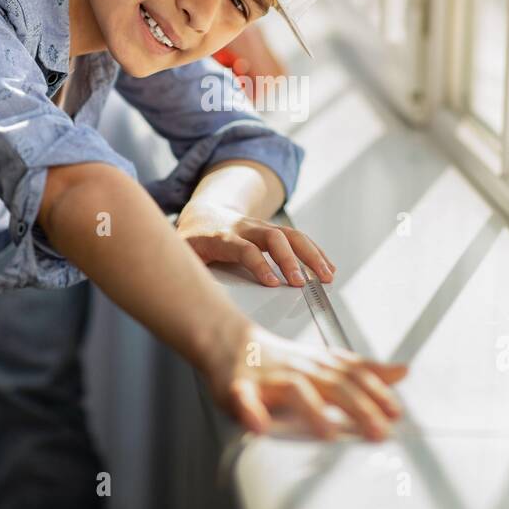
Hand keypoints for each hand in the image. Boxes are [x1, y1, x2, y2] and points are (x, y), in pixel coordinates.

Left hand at [176, 203, 334, 287]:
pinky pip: (297, 238)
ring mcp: (261, 227)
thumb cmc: (193, 239)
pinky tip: (327, 266)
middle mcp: (245, 228)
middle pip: (273, 238)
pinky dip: (314, 251)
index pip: (245, 248)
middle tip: (302, 283)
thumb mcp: (181, 253)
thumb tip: (190, 295)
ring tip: (326, 275)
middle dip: (291, 260)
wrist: (203, 213)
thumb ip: (185, 269)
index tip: (273, 284)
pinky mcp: (272, 230)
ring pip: (290, 235)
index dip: (260, 265)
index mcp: (222, 236)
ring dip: (311, 254)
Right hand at [206, 325, 407, 440]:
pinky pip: (243, 399)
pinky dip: (251, 412)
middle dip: (357, 406)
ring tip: (328, 431)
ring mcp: (269, 378)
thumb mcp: (326, 361)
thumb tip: (402, 371)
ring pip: (293, 390)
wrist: (230, 340)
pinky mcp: (238, 388)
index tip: (394, 411)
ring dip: (311, 410)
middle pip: (332, 385)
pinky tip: (259, 426)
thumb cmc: (281, 359)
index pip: (354, 377)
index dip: (376, 392)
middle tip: (378, 430)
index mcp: (320, 366)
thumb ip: (363, 370)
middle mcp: (299, 369)